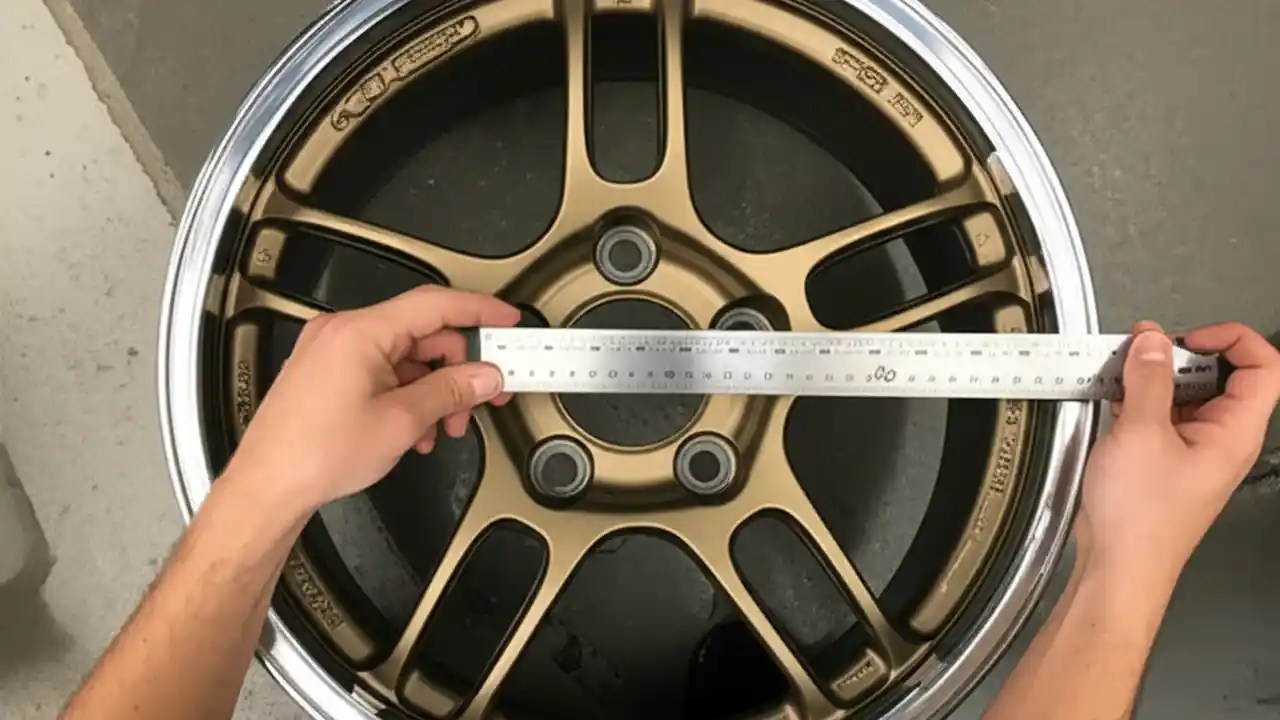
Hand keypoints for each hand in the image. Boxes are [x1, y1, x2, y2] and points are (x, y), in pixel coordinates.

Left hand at [223, 286, 519, 514]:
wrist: (268, 486)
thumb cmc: (313, 453)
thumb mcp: (401, 421)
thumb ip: (450, 391)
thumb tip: (483, 376)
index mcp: (360, 332)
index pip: (435, 304)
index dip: (480, 310)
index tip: (506, 319)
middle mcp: (343, 333)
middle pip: (424, 334)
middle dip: (459, 367)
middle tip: (486, 392)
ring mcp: (334, 352)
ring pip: (407, 358)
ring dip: (435, 389)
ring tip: (446, 424)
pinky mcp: (329, 373)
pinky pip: (384, 371)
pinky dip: (409, 394)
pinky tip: (419, 427)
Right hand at [1075, 321, 1279, 584]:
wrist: (1119, 566)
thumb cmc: (1140, 518)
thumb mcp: (1141, 433)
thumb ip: (1148, 379)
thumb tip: (1153, 341)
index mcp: (1235, 433)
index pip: (1263, 367)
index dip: (1232, 340)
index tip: (1189, 336)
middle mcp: (1221, 440)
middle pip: (1220, 377)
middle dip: (1180, 357)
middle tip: (1144, 352)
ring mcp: (1193, 452)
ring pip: (1186, 396)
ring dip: (1154, 380)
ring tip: (1121, 376)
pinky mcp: (1164, 461)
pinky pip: (1161, 417)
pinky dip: (1139, 402)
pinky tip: (1112, 401)